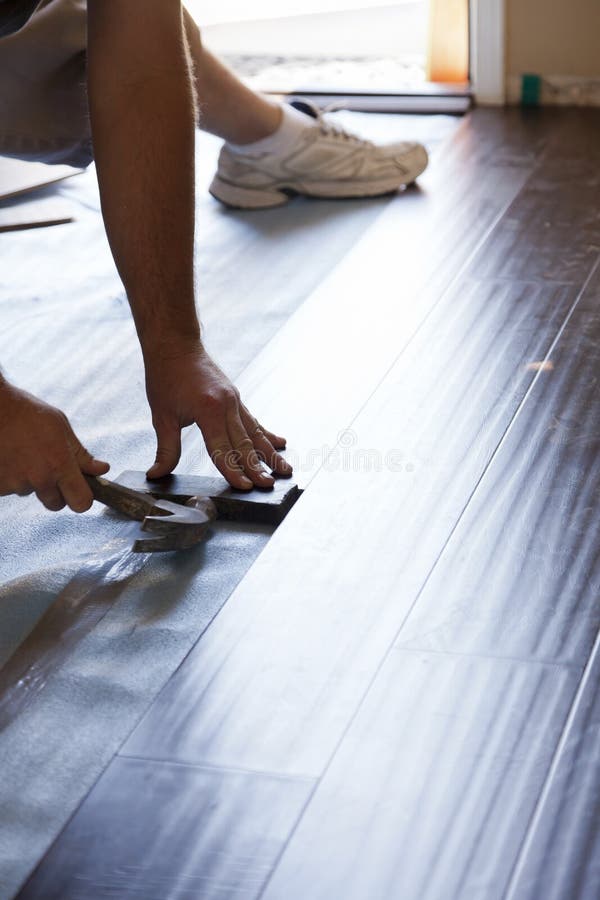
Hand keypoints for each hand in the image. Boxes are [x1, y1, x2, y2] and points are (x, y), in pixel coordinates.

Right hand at [0, 380, 109, 511]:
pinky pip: (10, 489)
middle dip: (55, 491)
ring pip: (30, 492)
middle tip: (47, 467)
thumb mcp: (61, 427)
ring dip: (29, 480)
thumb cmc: (28, 414)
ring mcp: (16, 484)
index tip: (78, 491)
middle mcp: (39, 479)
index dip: (81, 499)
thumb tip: (102, 469)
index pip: (81, 503)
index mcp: (60, 465)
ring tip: (23, 454)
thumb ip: (81, 454)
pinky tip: (9, 457)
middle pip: (55, 504)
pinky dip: (10, 477)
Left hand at [144, 344, 292, 489]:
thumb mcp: (161, 416)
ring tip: (285, 470)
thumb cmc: (166, 376)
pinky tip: (280, 443)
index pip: (222, 449)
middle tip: (269, 486)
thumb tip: (157, 474)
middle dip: (258, 468)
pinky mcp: (236, 398)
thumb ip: (165, 448)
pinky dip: (267, 434)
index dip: (233, 471)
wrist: (175, 343)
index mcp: (208, 410)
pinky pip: (254, 420)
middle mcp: (227, 406)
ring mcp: (234, 401)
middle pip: (244, 444)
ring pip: (255, 433)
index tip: (245, 487)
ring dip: (270, 453)